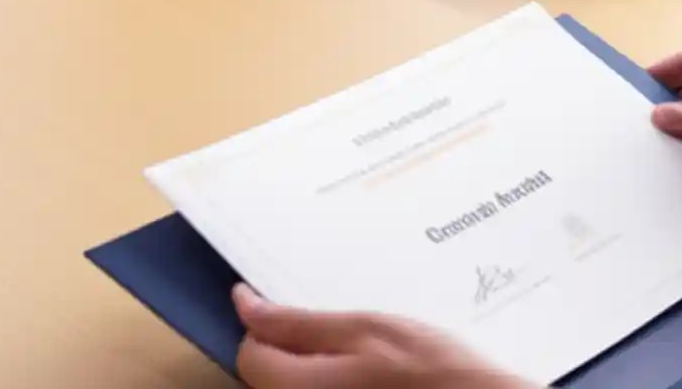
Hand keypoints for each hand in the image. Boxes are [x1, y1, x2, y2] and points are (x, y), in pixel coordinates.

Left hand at [233, 284, 537, 388]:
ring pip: (294, 388)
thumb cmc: (436, 373)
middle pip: (268, 376)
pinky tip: (371, 375)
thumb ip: (299, 323)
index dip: (263, 322)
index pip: (249, 353)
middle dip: (290, 346)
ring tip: (363, 354)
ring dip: (314, 366)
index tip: (281, 301)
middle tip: (338, 327)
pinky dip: (334, 382)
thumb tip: (246, 306)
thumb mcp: (368, 330)